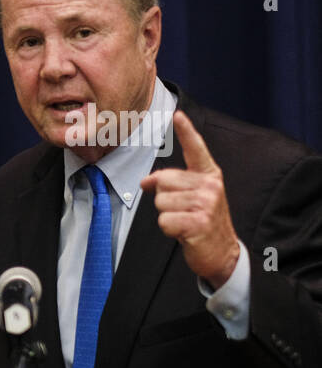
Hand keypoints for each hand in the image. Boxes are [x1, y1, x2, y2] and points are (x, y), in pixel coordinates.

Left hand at [140, 110, 241, 287]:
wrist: (222, 252)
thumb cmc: (201, 222)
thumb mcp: (189, 199)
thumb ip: (171, 184)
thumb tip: (145, 180)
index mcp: (209, 176)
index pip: (196, 150)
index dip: (186, 132)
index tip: (178, 115)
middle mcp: (210, 186)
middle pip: (164, 180)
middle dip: (164, 198)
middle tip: (182, 211)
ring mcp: (206, 204)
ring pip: (161, 202)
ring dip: (167, 216)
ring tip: (184, 221)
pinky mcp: (199, 223)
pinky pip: (164, 221)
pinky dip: (168, 230)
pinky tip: (184, 233)